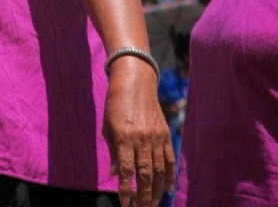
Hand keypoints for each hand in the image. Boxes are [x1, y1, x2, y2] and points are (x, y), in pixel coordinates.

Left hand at [102, 60, 175, 206]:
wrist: (135, 82)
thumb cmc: (115, 105)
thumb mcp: (107, 127)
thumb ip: (113, 152)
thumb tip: (114, 175)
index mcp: (124, 137)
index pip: (126, 171)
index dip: (126, 191)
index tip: (125, 205)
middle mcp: (142, 139)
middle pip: (145, 175)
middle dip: (143, 197)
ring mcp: (156, 137)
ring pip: (159, 171)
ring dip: (157, 191)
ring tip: (152, 205)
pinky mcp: (165, 135)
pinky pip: (169, 160)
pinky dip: (169, 176)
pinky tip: (168, 189)